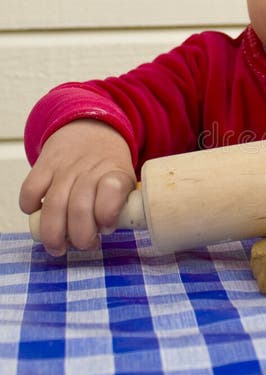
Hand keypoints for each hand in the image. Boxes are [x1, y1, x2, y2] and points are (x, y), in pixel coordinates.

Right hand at [19, 120, 135, 255]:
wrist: (92, 127)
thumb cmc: (109, 165)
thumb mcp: (126, 180)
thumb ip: (120, 204)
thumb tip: (104, 231)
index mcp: (115, 173)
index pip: (112, 190)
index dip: (107, 214)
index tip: (106, 228)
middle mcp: (89, 169)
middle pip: (79, 207)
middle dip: (80, 236)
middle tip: (83, 245)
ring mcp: (64, 167)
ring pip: (54, 204)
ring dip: (53, 233)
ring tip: (58, 247)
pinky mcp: (44, 165)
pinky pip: (30, 189)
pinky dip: (30, 207)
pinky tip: (38, 215)